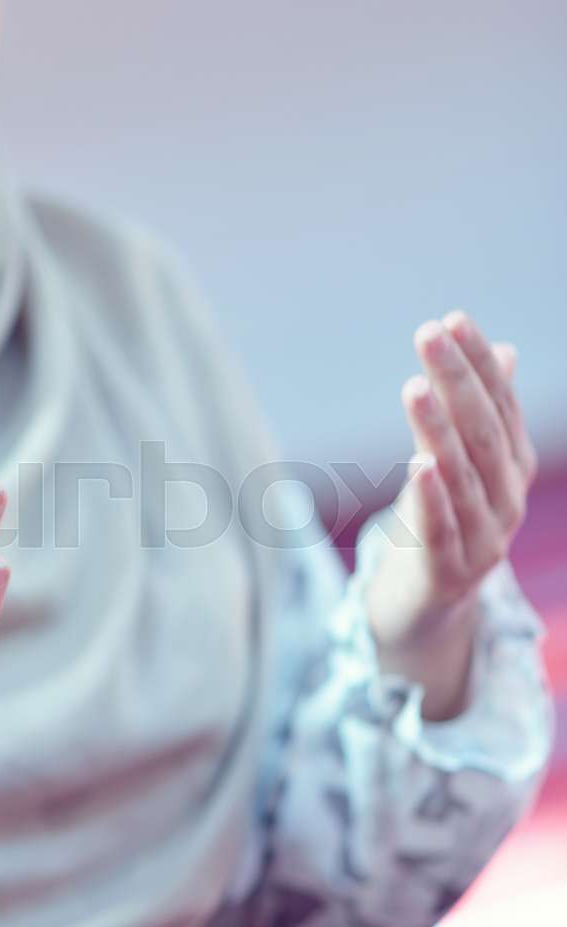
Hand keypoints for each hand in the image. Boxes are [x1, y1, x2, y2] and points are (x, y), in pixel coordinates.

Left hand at [363, 310, 537, 713]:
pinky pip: (443, 530)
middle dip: (457, 380)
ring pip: (462, 476)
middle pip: (482, 432)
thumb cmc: (442, 520)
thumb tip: (503, 350)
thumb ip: (478, 413)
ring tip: (415, 386)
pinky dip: (432, 497)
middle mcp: (506, 500)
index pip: (498, 405)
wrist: (427, 606)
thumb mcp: (461, 464)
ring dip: (439, 429)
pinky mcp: (450, 572)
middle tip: (429, 333)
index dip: (478, 363)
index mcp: (511, 467)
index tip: (452, 320)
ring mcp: (484, 539)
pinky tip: (417, 463)